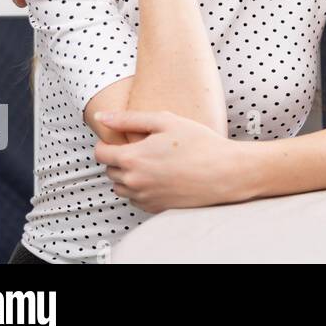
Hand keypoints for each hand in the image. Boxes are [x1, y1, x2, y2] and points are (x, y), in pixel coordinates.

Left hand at [93, 110, 239, 212]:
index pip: (100, 153)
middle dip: (119, 159)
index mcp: (132, 158)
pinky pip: (136, 199)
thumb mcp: (166, 121)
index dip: (107, 143)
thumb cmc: (200, 143)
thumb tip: (101, 116)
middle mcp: (133, 181)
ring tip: (152, 164)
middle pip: (109, 171)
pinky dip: (142, 189)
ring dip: (128, 176)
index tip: (121, 140)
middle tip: (143, 149)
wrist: (225, 173)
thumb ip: (129, 119)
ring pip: (121, 187)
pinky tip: (161, 177)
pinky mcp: (155, 209)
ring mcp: (144, 197)